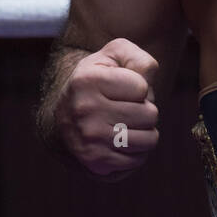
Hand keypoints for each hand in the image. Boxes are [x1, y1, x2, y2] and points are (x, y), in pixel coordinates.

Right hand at [55, 38, 159, 179]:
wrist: (67, 111)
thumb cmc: (100, 78)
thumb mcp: (114, 55)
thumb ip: (138, 58)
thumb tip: (149, 80)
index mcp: (87, 80)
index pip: (142, 87)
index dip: (140, 86)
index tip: (123, 87)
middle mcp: (84, 110)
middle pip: (150, 115)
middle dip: (146, 109)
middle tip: (127, 107)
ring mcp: (89, 139)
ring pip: (149, 139)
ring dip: (145, 131)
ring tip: (126, 122)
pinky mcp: (95, 162)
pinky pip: (138, 159)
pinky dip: (137, 150)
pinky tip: (120, 139)